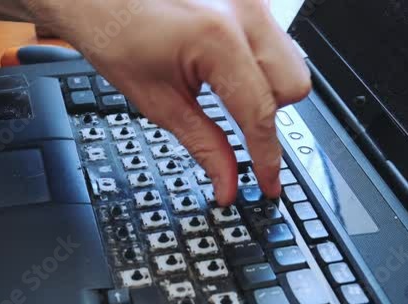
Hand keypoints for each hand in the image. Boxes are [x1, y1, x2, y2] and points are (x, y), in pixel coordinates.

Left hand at [31, 0, 310, 204]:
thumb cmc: (114, 33)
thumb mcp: (157, 102)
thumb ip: (204, 146)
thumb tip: (228, 183)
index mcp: (218, 37)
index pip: (260, 113)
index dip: (266, 157)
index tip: (269, 183)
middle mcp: (243, 11)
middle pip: (293, 86)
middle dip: (268, 114)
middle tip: (235, 121)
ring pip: (291, 62)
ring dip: (267, 87)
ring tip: (223, 84)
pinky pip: (275, 40)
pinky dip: (258, 61)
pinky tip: (225, 62)